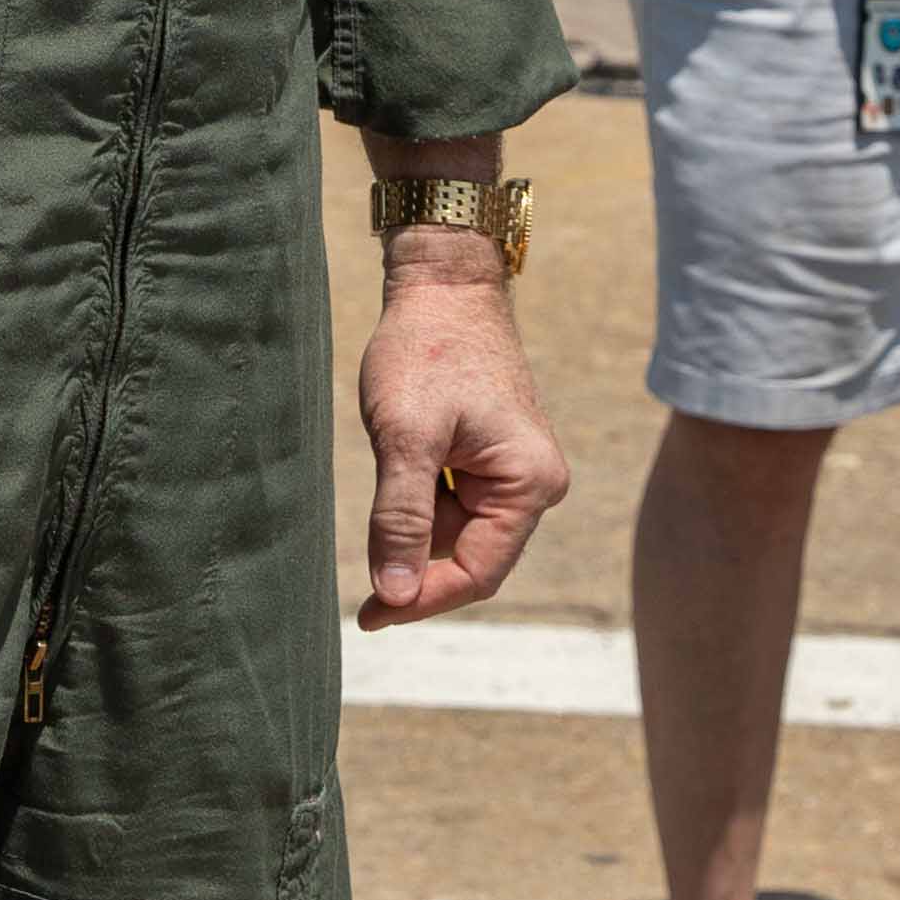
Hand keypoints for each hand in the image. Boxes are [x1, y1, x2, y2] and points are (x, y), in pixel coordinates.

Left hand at [349, 256, 563, 629]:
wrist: (441, 283)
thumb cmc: (425, 350)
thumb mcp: (404, 438)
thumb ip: (400, 520)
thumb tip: (393, 596)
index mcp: (530, 483)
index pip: (477, 572)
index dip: (422, 599)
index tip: (370, 616)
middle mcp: (535, 483)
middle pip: (468, 556)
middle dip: (415, 558)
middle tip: (363, 563)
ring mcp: (515, 471)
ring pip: (453, 531)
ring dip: (413, 519)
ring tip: (392, 452)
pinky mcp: (492, 458)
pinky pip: (451, 502)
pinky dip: (417, 497)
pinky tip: (401, 453)